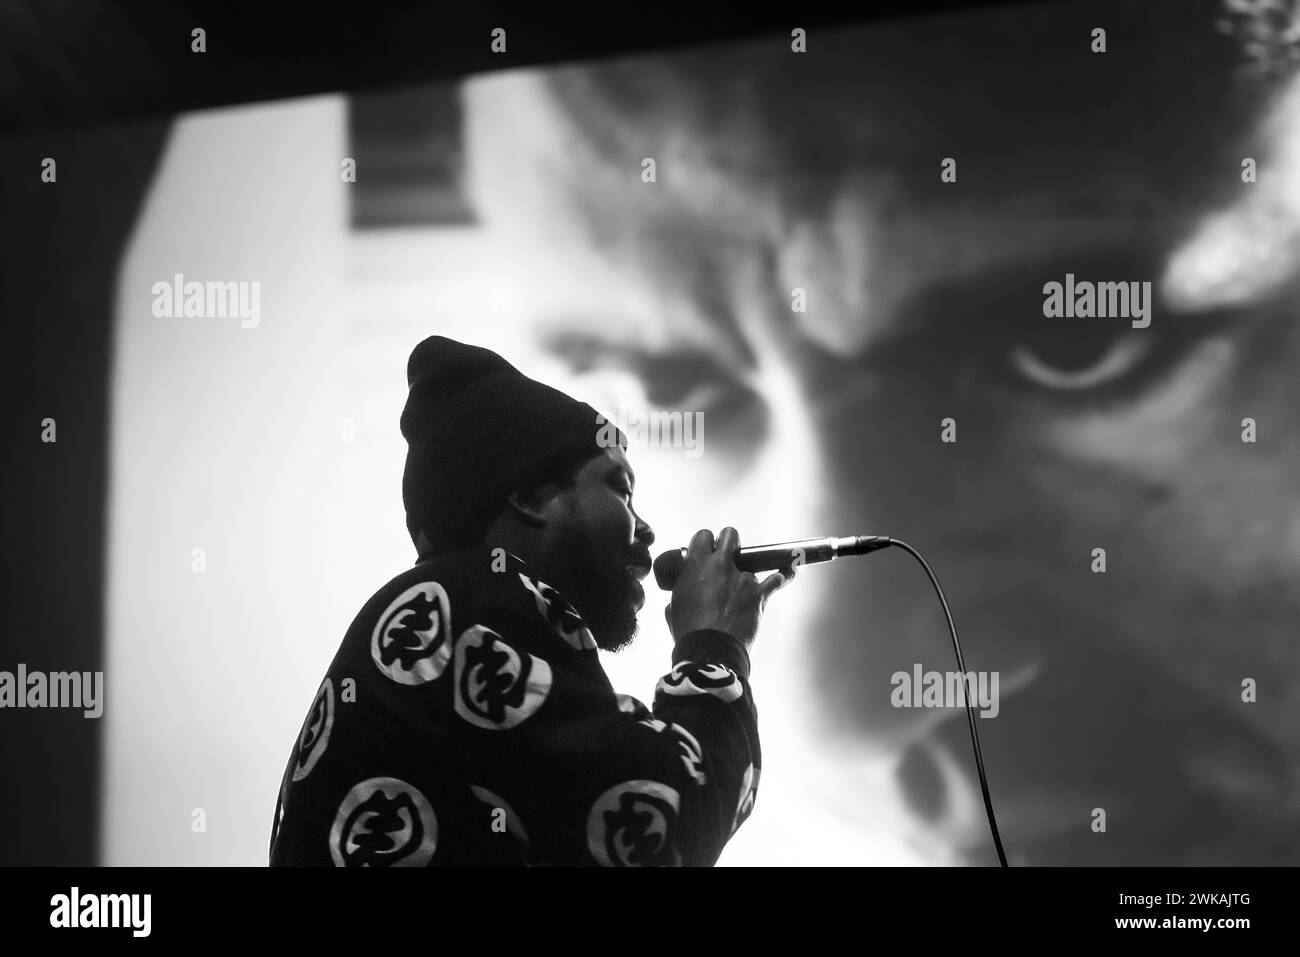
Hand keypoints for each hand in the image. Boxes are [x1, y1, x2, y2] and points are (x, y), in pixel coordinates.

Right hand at [663, 527, 794, 648]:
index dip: (705, 543)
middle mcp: (720, 565)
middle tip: (726, 555)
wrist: (710, 652)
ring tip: (739, 594)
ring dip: (745, 575)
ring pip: (750, 564)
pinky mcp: (759, 595)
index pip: (703, 536)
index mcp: (696, 565)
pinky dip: (785, 573)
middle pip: (730, 535)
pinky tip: (791, 567)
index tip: (705, 552)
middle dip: (728, 542)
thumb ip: (683, 589)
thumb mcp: (675, 604)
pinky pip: (778, 578)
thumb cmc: (688, 632)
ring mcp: (743, 579)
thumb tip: (689, 588)